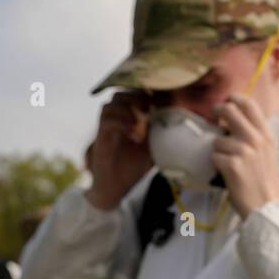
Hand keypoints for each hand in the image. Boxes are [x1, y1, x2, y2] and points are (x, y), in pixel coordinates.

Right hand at [84, 92, 152, 211]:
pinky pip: (107, 120)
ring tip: (141, 124)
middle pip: (120, 93)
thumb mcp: (153, 149)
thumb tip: (178, 125)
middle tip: (149, 109)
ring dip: (128, 110)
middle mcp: (115, 119)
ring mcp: (106, 126)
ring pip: (112, 104)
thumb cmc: (132, 167)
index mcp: (127, 117)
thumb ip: (160, 135)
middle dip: (136, 97)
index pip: (132, 93)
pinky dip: (122, 123)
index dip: (144, 92)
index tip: (159, 101)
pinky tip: (134, 134)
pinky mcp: (101, 137)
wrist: (115, 185)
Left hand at [212, 94, 278, 218]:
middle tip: (214, 115)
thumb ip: (256, 137)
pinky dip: (216, 165)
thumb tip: (234, 124)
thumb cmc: (266, 183)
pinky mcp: (232, 165)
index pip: (250, 105)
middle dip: (217, 111)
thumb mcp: (268, 154)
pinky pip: (214, 156)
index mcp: (266, 136)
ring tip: (228, 163)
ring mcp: (244, 151)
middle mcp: (256, 139)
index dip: (235, 98)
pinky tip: (225, 174)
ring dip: (218, 151)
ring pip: (218, 139)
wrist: (266, 207)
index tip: (228, 100)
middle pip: (229, 111)